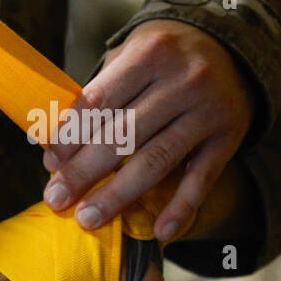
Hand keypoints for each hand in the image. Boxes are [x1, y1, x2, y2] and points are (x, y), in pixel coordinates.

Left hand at [42, 19, 253, 243]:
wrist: (231, 47)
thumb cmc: (165, 57)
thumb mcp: (132, 56)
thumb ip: (99, 97)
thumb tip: (56, 154)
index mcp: (151, 52)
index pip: (101, 100)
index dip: (71, 135)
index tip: (49, 164)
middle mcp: (184, 79)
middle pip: (124, 134)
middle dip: (84, 171)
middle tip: (56, 199)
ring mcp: (209, 110)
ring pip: (157, 160)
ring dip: (119, 195)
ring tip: (88, 219)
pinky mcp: (229, 137)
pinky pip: (203, 178)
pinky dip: (181, 208)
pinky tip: (160, 233)